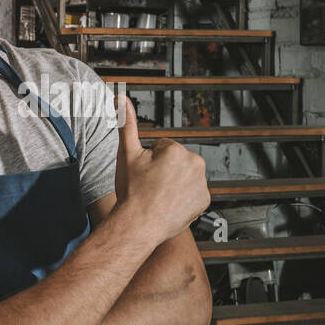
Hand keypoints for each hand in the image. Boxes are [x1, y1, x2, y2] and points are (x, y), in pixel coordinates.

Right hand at [114, 94, 209, 243]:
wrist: (138, 226)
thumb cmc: (131, 191)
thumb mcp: (126, 154)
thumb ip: (126, 123)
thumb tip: (120, 98)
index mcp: (177, 150)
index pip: (163, 148)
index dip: (150, 161)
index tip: (144, 174)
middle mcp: (195, 163)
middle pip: (176, 161)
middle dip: (165, 170)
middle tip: (150, 186)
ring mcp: (202, 183)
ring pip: (185, 176)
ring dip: (175, 183)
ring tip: (159, 197)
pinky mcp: (205, 201)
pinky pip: (193, 193)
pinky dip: (184, 198)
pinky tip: (170, 205)